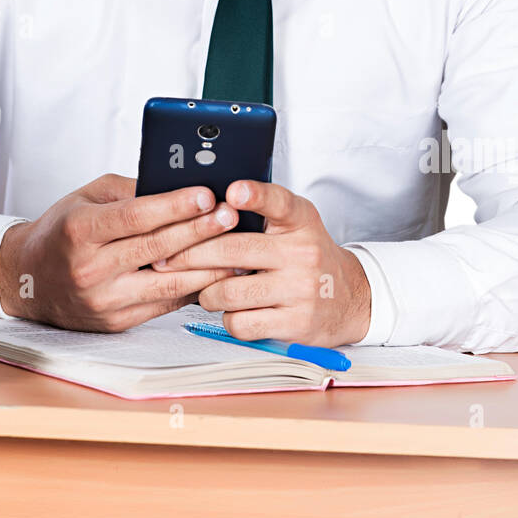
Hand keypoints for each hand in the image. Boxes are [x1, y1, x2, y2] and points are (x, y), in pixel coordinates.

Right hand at [0, 173, 236, 330]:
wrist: (26, 280)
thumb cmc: (60, 232)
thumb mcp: (86, 198)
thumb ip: (130, 191)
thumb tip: (177, 186)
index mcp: (80, 231)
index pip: (135, 217)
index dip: (174, 206)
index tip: (206, 194)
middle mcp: (90, 269)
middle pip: (157, 248)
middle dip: (200, 230)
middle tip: (231, 215)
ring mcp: (104, 300)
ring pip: (168, 283)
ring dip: (206, 265)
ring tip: (235, 247)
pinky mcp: (117, 322)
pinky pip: (164, 304)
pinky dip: (192, 287)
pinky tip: (214, 272)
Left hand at [152, 180, 371, 346]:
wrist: (350, 297)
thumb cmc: (308, 255)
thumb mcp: (295, 223)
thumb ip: (262, 211)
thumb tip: (204, 208)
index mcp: (300, 220)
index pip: (278, 202)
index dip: (254, 196)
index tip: (233, 193)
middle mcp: (302, 253)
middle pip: (232, 251)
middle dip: (189, 255)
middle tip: (168, 258)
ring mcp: (300, 290)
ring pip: (228, 291)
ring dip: (207, 292)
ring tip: (206, 288)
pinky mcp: (295, 323)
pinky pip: (240, 322)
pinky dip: (228, 317)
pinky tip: (234, 309)